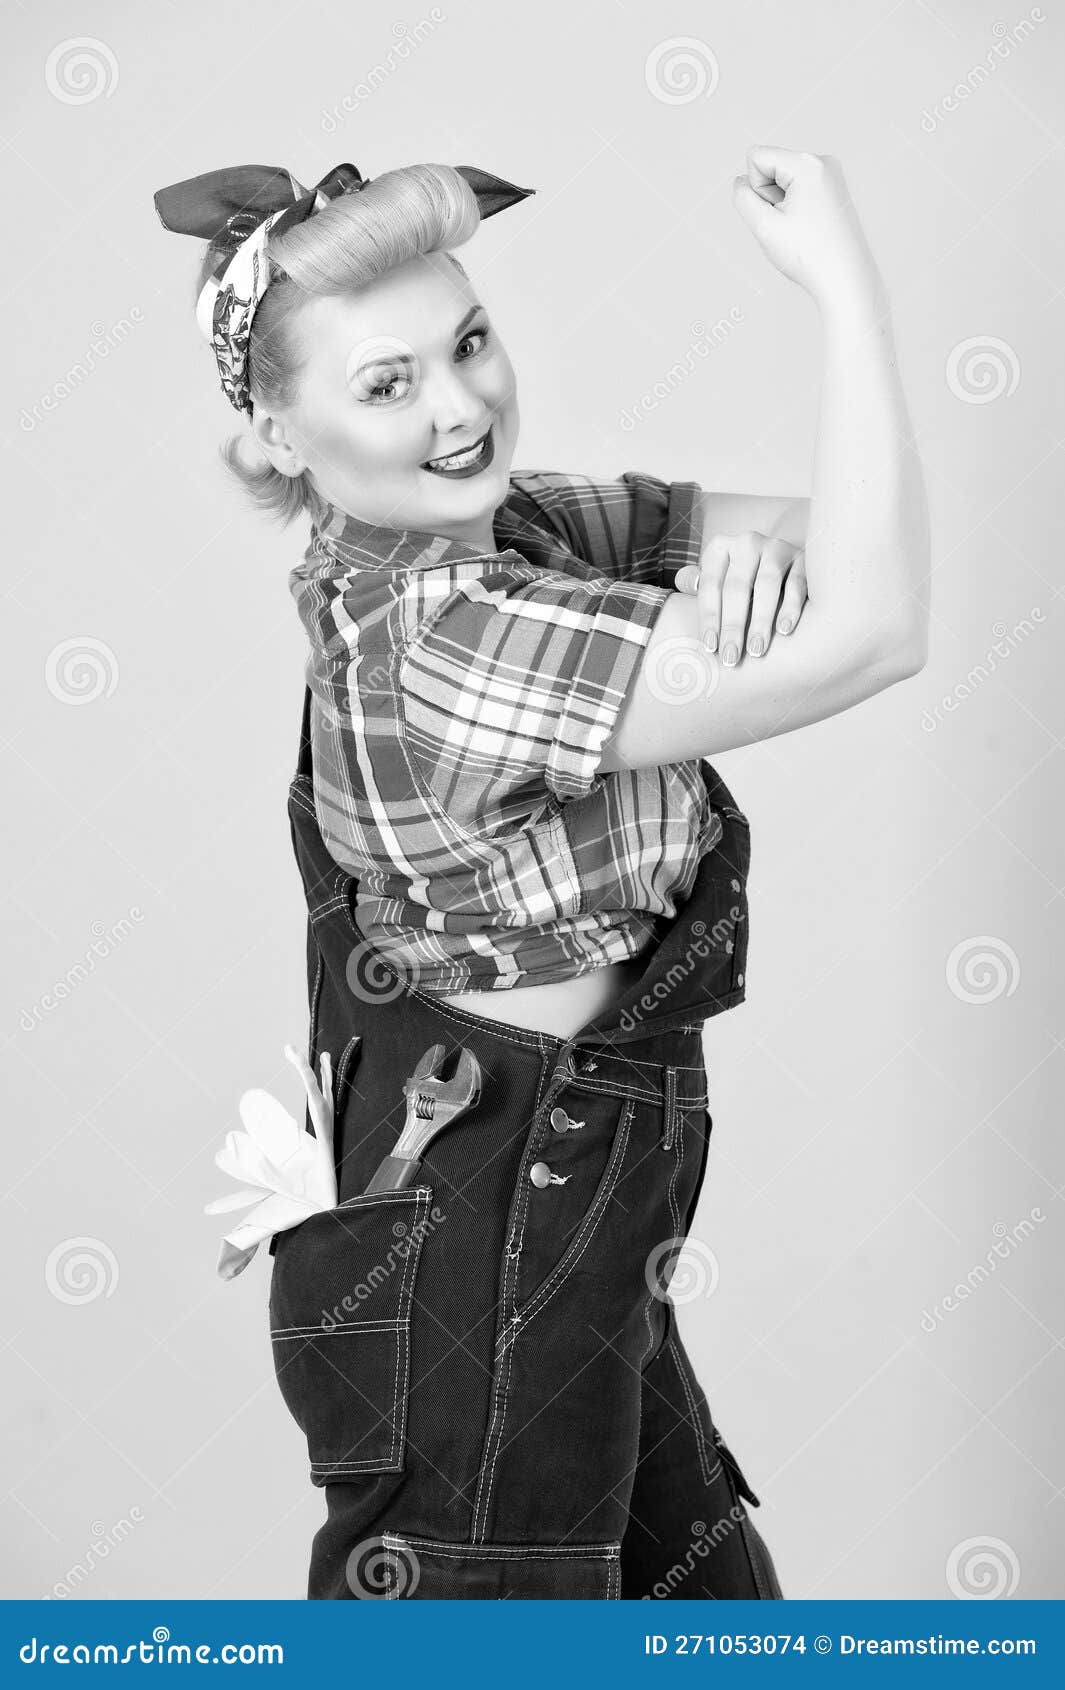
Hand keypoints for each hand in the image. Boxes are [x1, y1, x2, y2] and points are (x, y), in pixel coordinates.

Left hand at [673, 531, 807, 663]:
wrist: (784, 564)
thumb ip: (697, 581)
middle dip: (733, 626)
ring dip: (761, 621)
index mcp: (720, 547)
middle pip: (737, 587)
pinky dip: (791, 607)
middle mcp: (747, 543)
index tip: (711, 647)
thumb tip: (683, 584)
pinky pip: (797, 583)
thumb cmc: (741, 581)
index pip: (710, 584)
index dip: (710, 617)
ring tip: (757, 650)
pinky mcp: (803, 558)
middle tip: (732, 657)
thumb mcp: (717, 577)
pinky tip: (784, 630)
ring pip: (767, 585)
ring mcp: (776, 548)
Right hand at [732, 147, 880, 310]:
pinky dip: (796, 210)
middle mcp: (823, 162)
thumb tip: (741, 182)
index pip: (756, 157)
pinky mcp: (834, 191)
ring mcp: (832, 176)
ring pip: (784, 182)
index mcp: (807, 164)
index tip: (777, 213)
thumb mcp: (764, 226)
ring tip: (801, 230)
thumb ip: (742, 197)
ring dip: (783, 207)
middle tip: (790, 226)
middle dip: (771, 197)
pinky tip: (808, 230)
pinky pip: (799, 192)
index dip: (757, 189)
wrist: (846, 280)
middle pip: (772, 168)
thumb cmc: (810, 257)